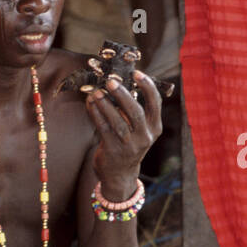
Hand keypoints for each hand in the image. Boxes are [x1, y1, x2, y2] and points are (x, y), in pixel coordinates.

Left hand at [86, 71, 161, 190]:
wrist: (120, 173)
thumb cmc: (128, 143)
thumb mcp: (139, 129)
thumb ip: (134, 109)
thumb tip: (119, 82)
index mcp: (154, 127)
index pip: (155, 103)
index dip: (147, 86)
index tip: (137, 73)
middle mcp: (145, 137)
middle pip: (135, 112)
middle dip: (122, 94)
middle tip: (111, 81)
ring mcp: (129, 145)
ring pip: (117, 121)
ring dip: (105, 104)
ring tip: (96, 92)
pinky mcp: (113, 150)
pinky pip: (103, 128)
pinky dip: (96, 114)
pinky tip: (90, 103)